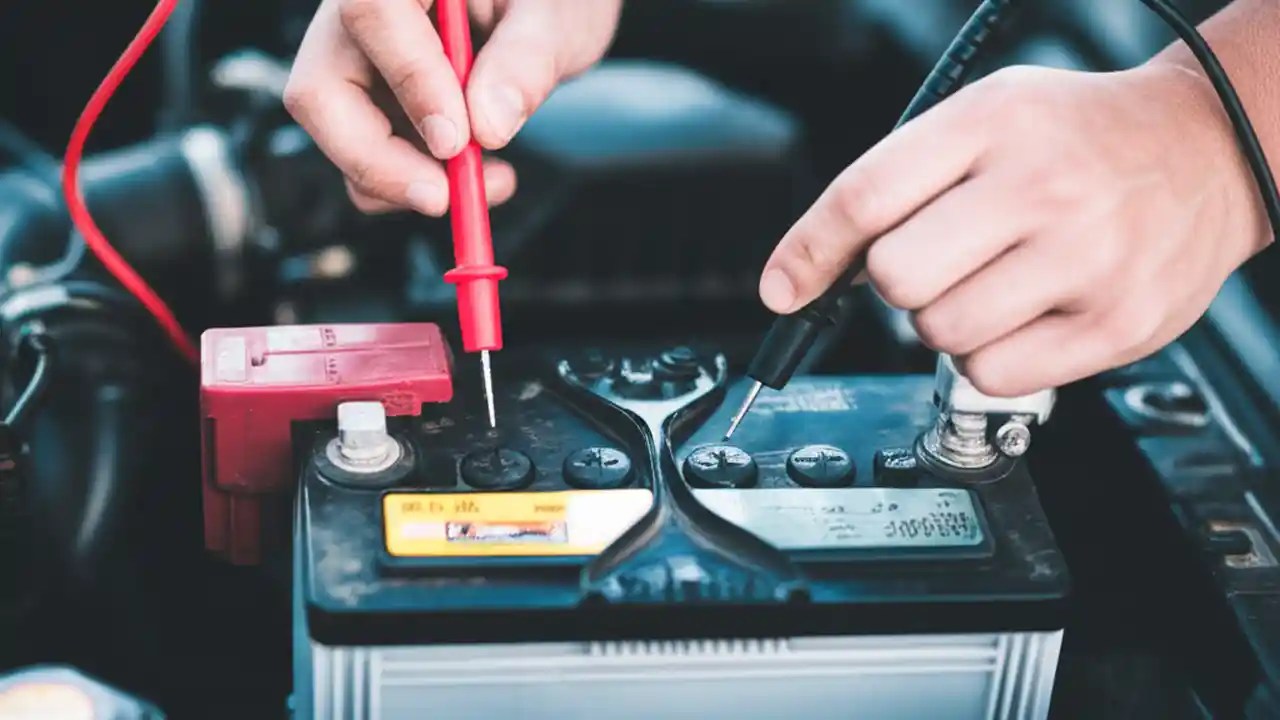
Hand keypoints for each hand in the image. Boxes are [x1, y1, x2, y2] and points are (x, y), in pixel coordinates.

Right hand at [283, 0, 622, 215]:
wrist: (545, 14)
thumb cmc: (549, 0)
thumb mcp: (556, 17)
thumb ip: (526, 61)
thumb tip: (487, 127)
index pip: (373, 13)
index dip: (409, 80)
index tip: (457, 141)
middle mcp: (362, 11)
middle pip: (322, 90)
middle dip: (377, 160)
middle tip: (443, 198)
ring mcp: (357, 62)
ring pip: (339, 136)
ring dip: (406, 180)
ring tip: (493, 178)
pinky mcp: (372, 105)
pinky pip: (370, 159)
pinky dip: (418, 184)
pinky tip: (480, 174)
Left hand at [758, 63, 1270, 395]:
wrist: (1210, 150)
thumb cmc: (1081, 138)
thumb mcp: (987, 118)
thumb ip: (896, 181)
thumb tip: (803, 274)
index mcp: (995, 122)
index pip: (866, 196)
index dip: (808, 251)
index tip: (783, 288)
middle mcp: (1042, 187)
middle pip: (896, 276)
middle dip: (896, 282)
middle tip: (937, 263)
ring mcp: (1085, 258)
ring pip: (940, 332)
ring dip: (944, 321)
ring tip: (993, 284)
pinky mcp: (1116, 324)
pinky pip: (994, 375)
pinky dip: (987, 360)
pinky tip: (1023, 317)